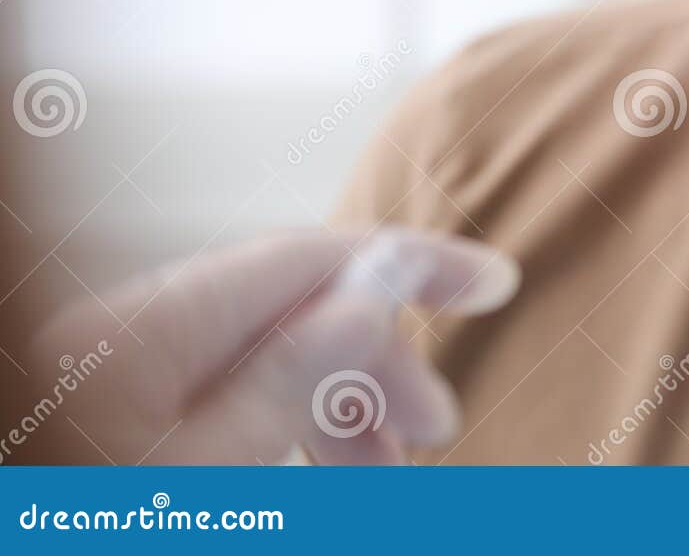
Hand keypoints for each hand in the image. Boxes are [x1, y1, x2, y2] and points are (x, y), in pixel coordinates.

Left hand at [27, 227, 517, 464]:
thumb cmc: (97, 527)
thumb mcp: (203, 476)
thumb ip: (286, 379)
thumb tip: (370, 296)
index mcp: (141, 331)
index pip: (306, 259)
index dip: (410, 263)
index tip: (493, 282)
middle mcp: (125, 334)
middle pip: (287, 307)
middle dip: (375, 358)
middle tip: (434, 429)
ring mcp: (112, 375)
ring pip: (258, 355)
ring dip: (333, 402)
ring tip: (380, 473)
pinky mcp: (112, 417)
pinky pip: (220, 393)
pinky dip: (281, 420)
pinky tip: (310, 459)